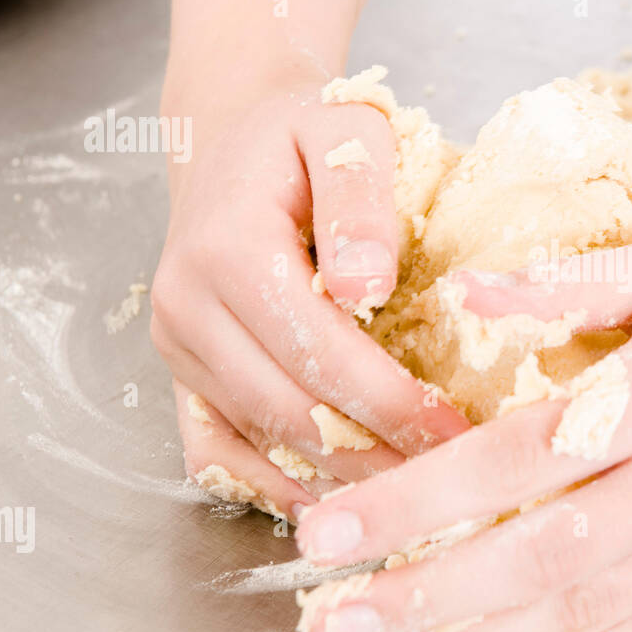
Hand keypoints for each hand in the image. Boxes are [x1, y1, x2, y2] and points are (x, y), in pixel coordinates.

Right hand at [151, 70, 468, 518]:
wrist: (233, 140)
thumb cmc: (302, 134)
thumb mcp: (345, 132)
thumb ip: (358, 198)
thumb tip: (363, 285)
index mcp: (229, 250)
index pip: (318, 351)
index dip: (390, 402)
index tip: (454, 433)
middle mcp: (187, 307)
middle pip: (286, 408)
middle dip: (371, 454)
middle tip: (445, 479)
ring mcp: (176, 347)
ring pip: (256, 438)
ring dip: (332, 478)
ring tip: (407, 497)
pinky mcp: (179, 371)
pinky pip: (212, 449)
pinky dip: (270, 484)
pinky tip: (332, 499)